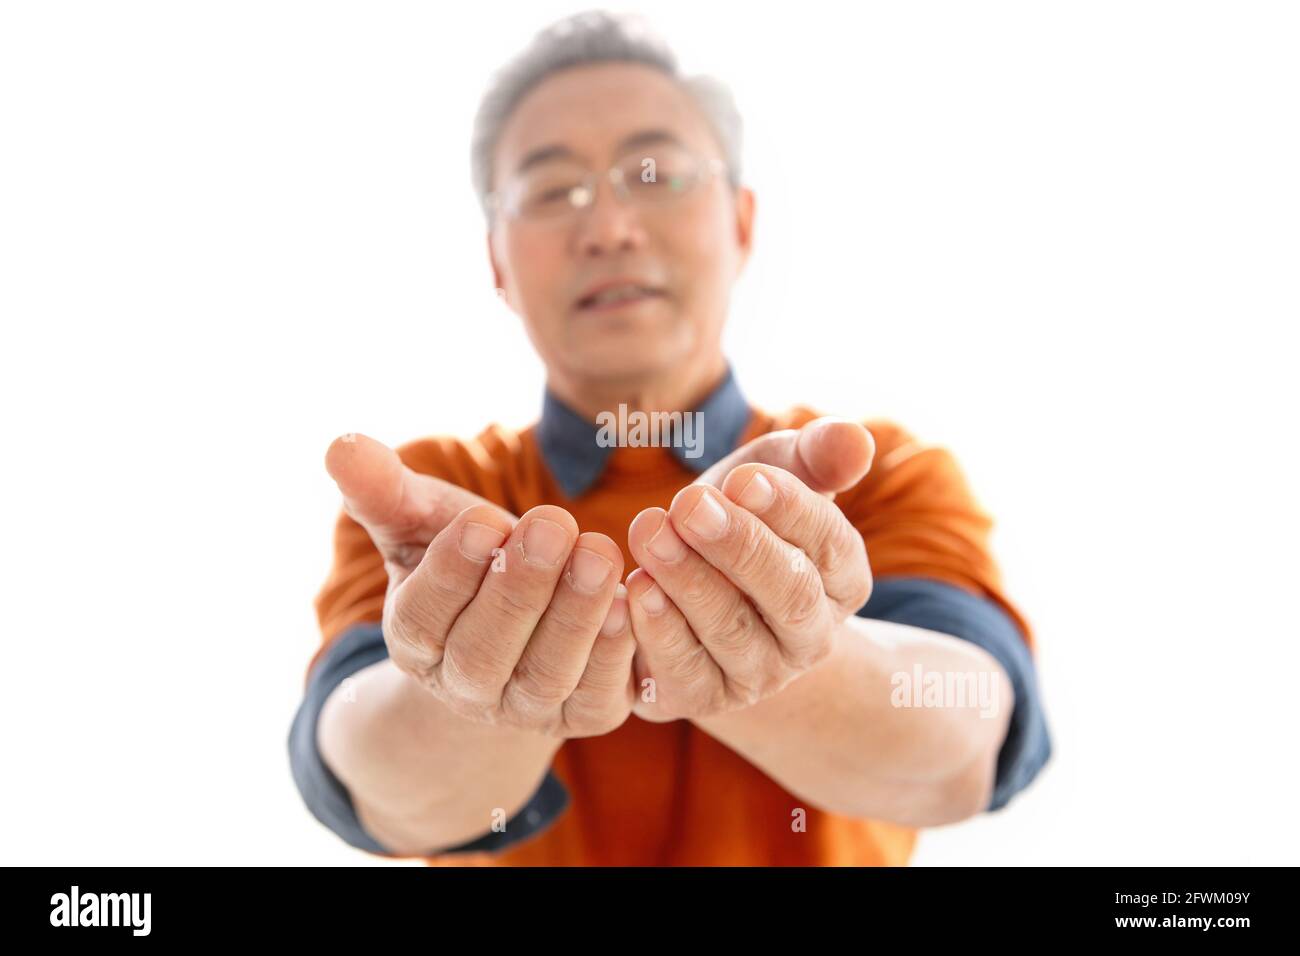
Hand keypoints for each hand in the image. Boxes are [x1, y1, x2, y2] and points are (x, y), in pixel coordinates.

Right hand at [325, 433, 636, 737]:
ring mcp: (523, 708)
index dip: (452, 572)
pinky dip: (612, 652)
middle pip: (484, 651)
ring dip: (573, 615)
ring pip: (544, 674)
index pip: (424, 617)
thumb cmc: (471, 555)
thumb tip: (341, 444)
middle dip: (520, 587)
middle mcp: (463, 687)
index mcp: (415, 641)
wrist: (526, 618)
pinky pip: (596, 694)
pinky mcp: (583, 713)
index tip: (482, 520)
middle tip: (553, 524)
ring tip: (597, 552)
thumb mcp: (424, 521)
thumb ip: (385, 490)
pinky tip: (627, 600)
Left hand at [624, 418, 874, 720]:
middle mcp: (811, 636)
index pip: (830, 544)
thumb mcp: (774, 474)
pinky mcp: (703, 696)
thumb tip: (856, 441)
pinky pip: (684, 671)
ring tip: (649, 532)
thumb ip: (815, 455)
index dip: (789, 509)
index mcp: (843, 578)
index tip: (742, 477)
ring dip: (688, 580)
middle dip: (738, 547)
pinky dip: (657, 630)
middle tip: (689, 504)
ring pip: (731, 632)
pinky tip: (632, 586)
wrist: (691, 586)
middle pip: (788, 595)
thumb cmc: (740, 516)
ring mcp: (759, 674)